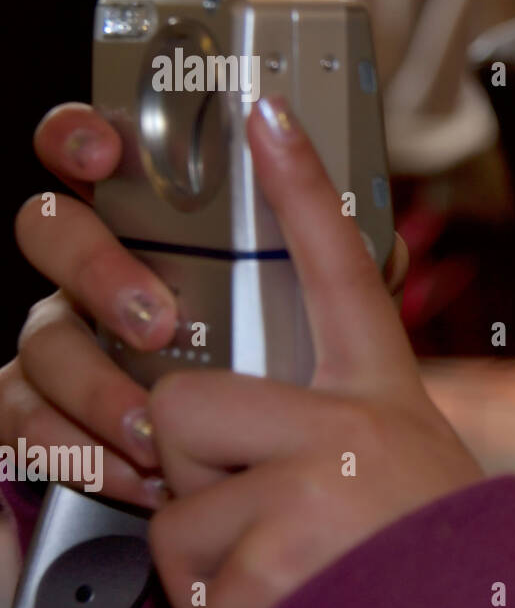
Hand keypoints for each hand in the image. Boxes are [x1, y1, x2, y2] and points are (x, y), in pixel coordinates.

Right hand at [1, 101, 409, 512]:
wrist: (263, 469)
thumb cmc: (291, 368)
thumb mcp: (332, 312)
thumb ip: (349, 269)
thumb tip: (386, 246)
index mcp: (157, 225)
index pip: (96, 154)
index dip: (82, 137)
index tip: (105, 153)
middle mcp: (98, 270)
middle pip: (49, 231)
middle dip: (96, 269)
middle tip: (160, 322)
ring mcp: (64, 337)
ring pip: (38, 340)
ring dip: (94, 384)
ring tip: (152, 427)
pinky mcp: (42, 410)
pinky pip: (24, 423)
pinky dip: (75, 451)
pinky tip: (133, 470)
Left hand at [146, 97, 484, 607]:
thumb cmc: (430, 549)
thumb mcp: (400, 460)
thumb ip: (323, 423)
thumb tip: (200, 416)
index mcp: (381, 395)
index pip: (342, 269)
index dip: (303, 185)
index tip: (267, 113)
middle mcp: (353, 430)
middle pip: (186, 408)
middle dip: (194, 474)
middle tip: (264, 515)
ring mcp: (313, 496)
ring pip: (174, 516)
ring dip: (210, 566)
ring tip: (292, 578)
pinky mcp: (274, 570)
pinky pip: (186, 596)